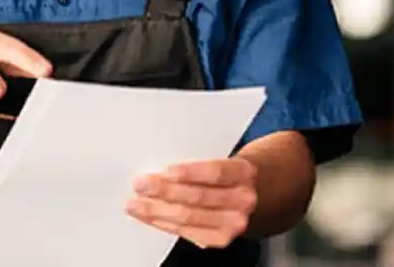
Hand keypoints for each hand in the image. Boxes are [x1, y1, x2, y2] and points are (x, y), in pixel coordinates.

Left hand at [126, 158, 258, 248]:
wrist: (256, 193)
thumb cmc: (231, 171)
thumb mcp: (226, 155)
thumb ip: (201, 159)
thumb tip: (162, 165)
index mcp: (244, 172)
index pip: (216, 173)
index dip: (189, 173)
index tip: (165, 171)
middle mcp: (243, 200)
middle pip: (198, 197)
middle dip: (165, 191)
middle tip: (141, 184)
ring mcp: (233, 222)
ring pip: (189, 217)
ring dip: (158, 210)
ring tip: (137, 204)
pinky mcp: (221, 238)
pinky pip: (187, 232)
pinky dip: (165, 224)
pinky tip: (151, 217)